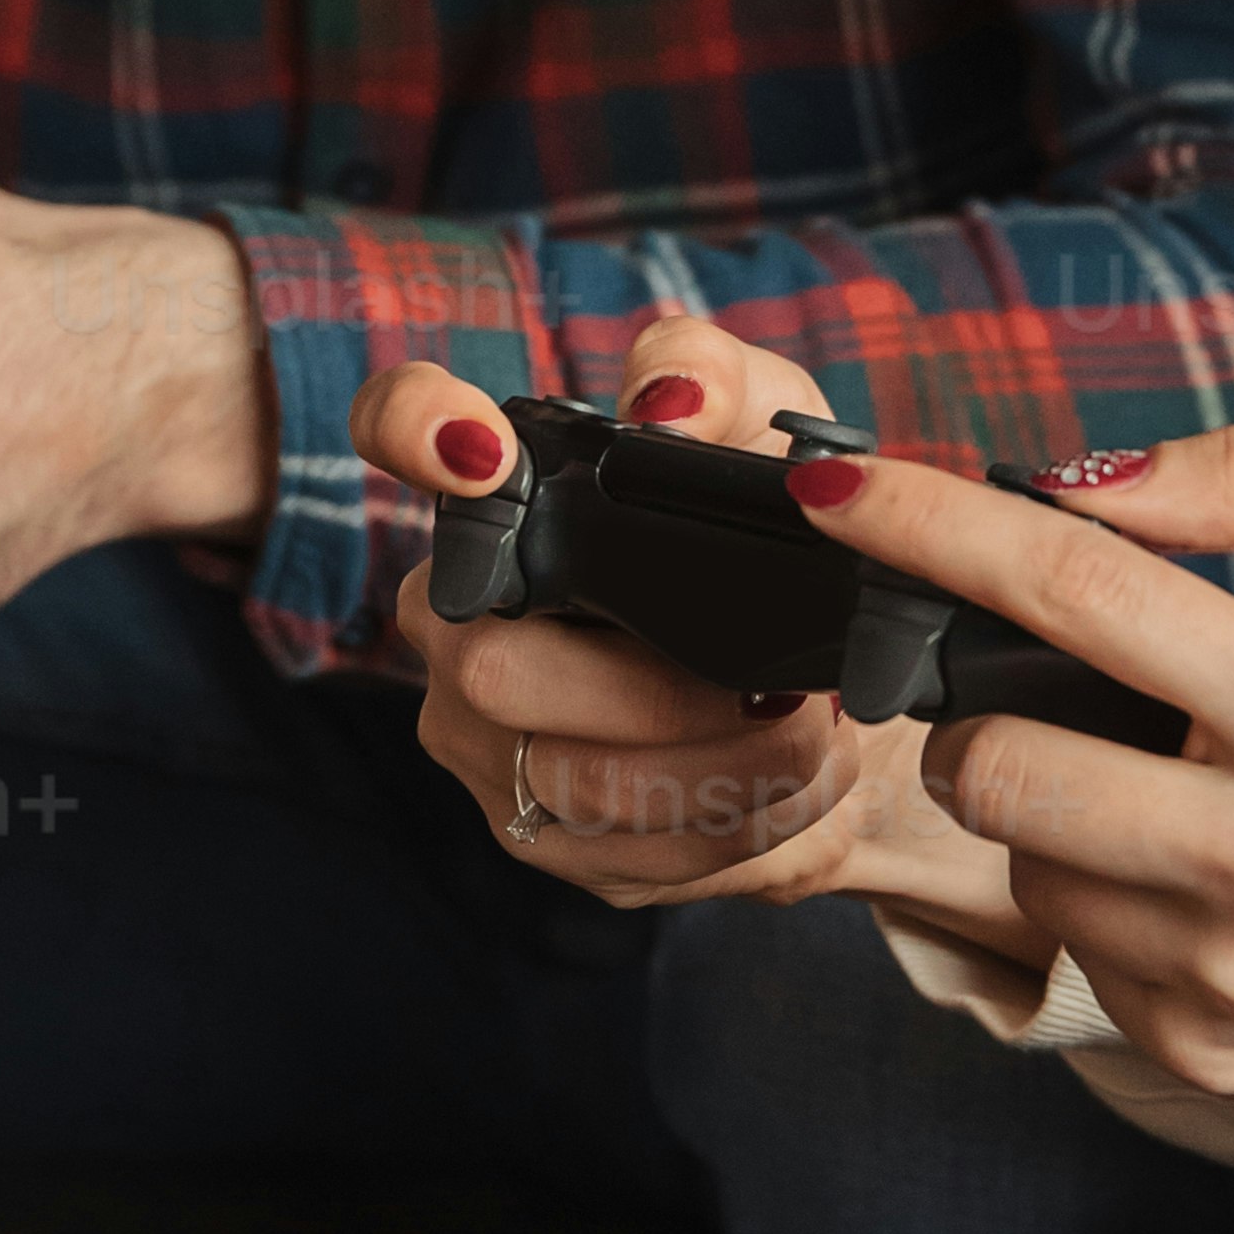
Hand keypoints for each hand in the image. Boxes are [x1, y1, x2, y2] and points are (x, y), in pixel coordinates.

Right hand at [359, 312, 1031, 937]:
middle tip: (784, 687)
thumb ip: (720, 380)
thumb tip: (667, 404)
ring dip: (733, 768)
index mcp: (498, 502)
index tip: (482, 453)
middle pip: (499, 671)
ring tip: (814, 733)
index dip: (417, 430)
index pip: (401, 424)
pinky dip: (750, 822)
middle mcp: (455, 625)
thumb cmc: (775, 542)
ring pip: (582, 783)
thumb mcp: (773, 431)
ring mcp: (485, 747)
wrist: (832, 696)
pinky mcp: (549, 842)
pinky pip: (641, 853)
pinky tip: (799, 783)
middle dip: (668, 694)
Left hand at [784, 421, 1233, 1171]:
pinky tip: (1197, 891)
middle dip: (975, 710)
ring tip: (1163, 802)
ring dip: (1048, 809)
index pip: (1082, 589)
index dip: (933, 529)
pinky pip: (1069, 944)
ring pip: (1019, 856)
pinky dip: (1103, 898)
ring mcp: (1229, 972)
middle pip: (996, 755)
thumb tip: (1078, 479)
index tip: (834, 489)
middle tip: (1039, 699)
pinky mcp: (1198, 1056)